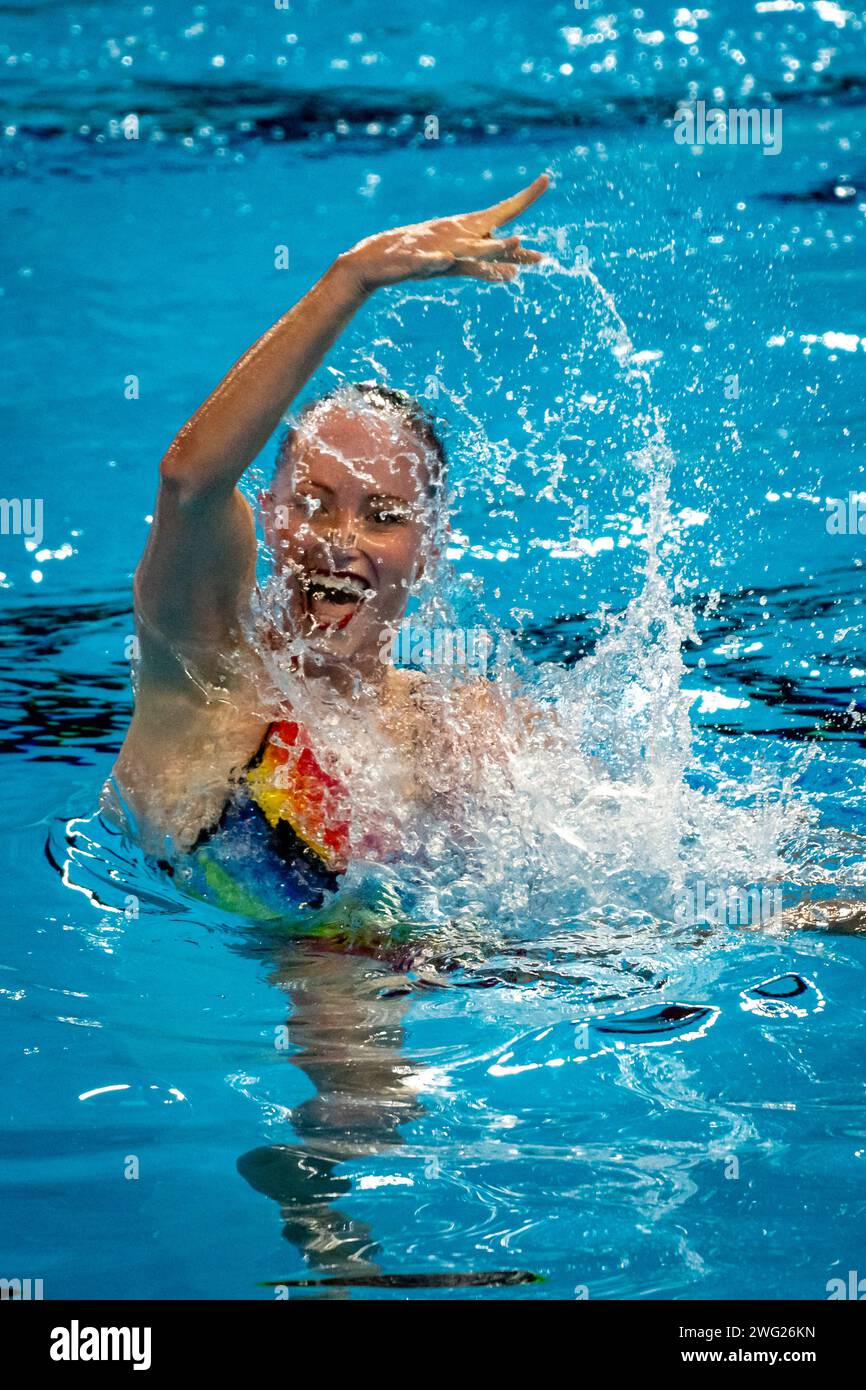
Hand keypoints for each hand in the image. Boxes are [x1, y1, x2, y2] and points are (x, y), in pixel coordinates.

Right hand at [340, 173, 549, 292]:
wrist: (376, 260)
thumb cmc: (421, 257)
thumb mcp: (457, 265)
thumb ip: (487, 267)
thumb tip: (516, 274)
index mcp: (468, 231)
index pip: (503, 213)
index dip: (525, 198)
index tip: (546, 178)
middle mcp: (457, 236)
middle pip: (492, 229)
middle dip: (514, 222)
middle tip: (538, 222)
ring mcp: (437, 248)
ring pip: (468, 250)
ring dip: (490, 249)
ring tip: (513, 243)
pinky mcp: (414, 262)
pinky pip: (428, 263)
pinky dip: (436, 260)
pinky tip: (445, 260)